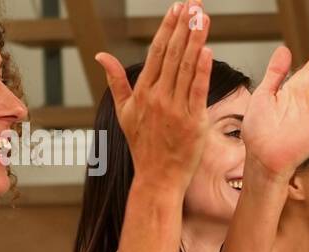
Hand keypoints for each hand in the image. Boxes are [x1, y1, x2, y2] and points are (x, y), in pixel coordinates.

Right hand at [95, 1, 212, 190]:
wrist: (157, 177)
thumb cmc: (144, 146)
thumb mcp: (124, 112)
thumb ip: (116, 82)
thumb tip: (102, 56)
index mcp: (143, 91)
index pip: (157, 51)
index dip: (168, 28)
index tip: (178, 8)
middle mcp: (157, 96)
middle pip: (172, 53)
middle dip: (184, 26)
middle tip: (194, 4)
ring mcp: (174, 108)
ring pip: (185, 67)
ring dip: (195, 40)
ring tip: (203, 18)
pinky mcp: (192, 121)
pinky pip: (197, 91)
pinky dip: (201, 70)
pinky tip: (207, 51)